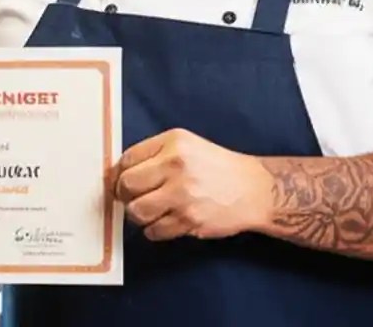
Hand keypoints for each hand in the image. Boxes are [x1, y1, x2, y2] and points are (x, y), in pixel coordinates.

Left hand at [113, 128, 272, 241]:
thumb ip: (155, 155)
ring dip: (139, 215)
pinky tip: (169, 220)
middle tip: (135, 198)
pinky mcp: (189, 219)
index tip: (121, 182)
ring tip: (153, 211)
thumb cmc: (218, 169)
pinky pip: (153, 231)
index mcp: (173, 142)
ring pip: (136, 211)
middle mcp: (176, 165)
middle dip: (125, 195)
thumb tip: (118, 174)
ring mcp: (182, 194)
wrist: (254, 190)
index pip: (128, 159)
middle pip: (126, 185)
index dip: (119, 174)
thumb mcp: (187, 146)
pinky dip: (155, 230)